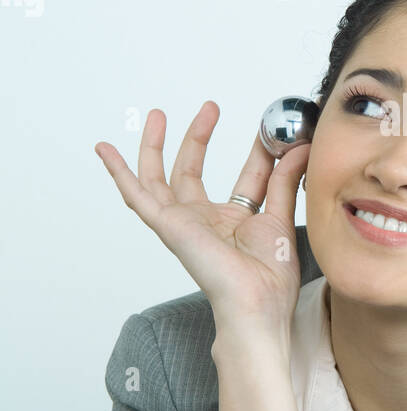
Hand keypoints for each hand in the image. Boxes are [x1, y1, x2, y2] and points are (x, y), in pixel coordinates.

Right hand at [95, 101, 310, 327]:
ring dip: (155, 145)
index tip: (270, 131)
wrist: (256, 303)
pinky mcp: (167, 225)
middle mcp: (205, 221)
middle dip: (198, 137)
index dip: (256, 151)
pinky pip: (136, 196)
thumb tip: (297, 148)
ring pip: (158, 177)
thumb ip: (284, 182)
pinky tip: (106, 150)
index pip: (244, 177)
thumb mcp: (280, 218)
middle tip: (209, 107)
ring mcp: (182, 223)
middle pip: (192, 171)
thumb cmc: (269, 277)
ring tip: (157, 114)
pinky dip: (119, 172)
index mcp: (234, 222)